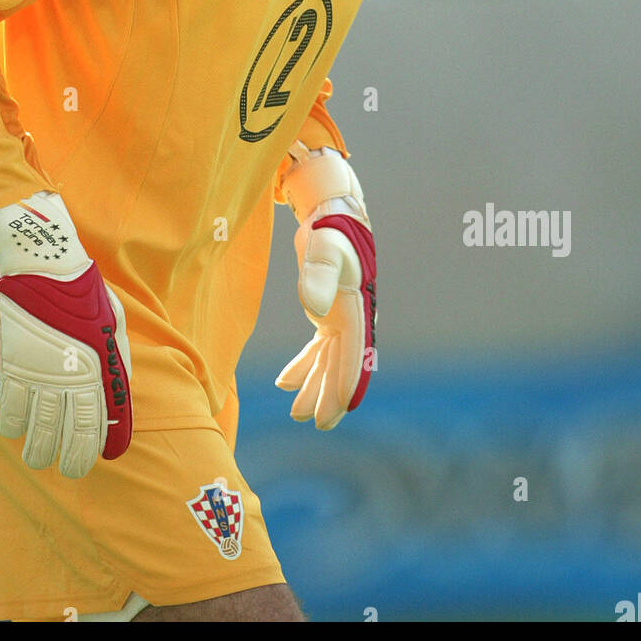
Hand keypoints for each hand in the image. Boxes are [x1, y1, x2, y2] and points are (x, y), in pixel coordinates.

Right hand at [0, 190, 131, 476]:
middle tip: (68, 471)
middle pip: (69, 432)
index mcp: (99, 366)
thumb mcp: (112, 323)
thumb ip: (115, 359)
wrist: (44, 262)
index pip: (99, 420)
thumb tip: (118, 390)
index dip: (100, 444)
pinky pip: (8, 406)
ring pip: (37, 427)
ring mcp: (40, 371)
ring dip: (38, 449)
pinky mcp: (13, 362)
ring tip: (38, 459)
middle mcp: (71, 374)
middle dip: (70, 459)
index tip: (100, 459)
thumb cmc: (84, 290)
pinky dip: (10, 424)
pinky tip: (14, 432)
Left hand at [275, 210, 375, 428]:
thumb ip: (318, 276)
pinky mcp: (328, 314)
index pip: (352, 357)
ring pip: (329, 362)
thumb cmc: (329, 233)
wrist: (331, 216)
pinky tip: (285, 382)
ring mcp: (341, 318)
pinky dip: (304, 366)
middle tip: (316, 424)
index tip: (331, 414)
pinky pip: (318, 349)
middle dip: (329, 396)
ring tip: (297, 413)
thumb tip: (313, 305)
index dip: (342, 387)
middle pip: (342, 366)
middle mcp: (353, 320)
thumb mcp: (322, 250)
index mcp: (355, 311)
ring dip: (315, 386)